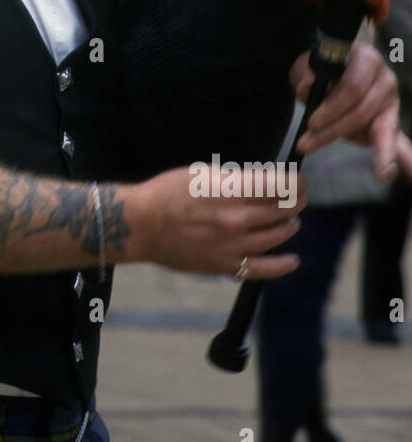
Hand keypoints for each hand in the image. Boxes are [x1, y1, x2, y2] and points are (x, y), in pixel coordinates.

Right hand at [129, 164, 307, 279]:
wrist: (141, 225)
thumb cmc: (168, 193)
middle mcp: (235, 219)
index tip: (300, 180)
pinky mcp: (224, 265)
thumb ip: (236, 179)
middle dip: (296, 201)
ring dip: (290, 225)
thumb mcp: (203, 173)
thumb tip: (263, 183)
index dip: (297, 182)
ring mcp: (231, 245)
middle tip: (299, 197)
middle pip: (283, 210)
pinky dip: (282, 265)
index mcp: (230, 191)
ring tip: (291, 220)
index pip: (280, 186)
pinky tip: (292, 260)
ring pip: (277, 236)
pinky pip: (262, 269)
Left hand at [289, 42, 411, 182]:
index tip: (311, 122)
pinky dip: (403, 160)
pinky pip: (399, 144)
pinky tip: (387, 174)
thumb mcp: (308, 68)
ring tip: (343, 163)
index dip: (332, 107)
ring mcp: (391, 102)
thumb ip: (306, 76)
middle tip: (305, 143)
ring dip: (358, 150)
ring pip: (377, 131)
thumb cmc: (321, 71)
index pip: (352, 88)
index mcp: (367, 60)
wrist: (332, 74)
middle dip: (331, 131)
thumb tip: (307, 88)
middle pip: (360, 112)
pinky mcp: (391, 123)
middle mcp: (385, 80)